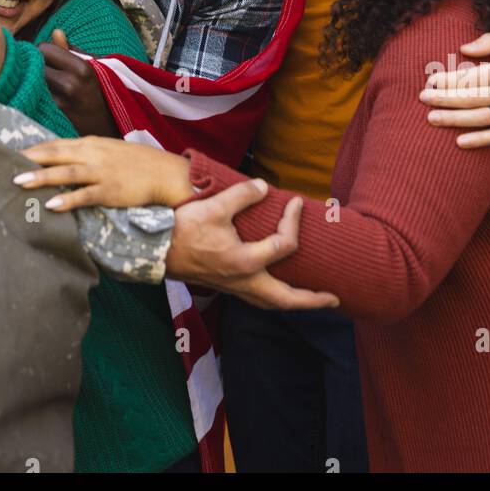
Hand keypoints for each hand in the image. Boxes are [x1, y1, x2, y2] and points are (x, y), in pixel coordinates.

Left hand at [14, 134, 194, 208]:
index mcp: (90, 144)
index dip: (33, 149)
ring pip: (66, 172)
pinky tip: (52, 205)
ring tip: (19, 182)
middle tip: (3, 164)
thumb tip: (60, 161)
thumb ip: (84, 155)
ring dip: (41, 177)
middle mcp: (92, 154)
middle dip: (29, 159)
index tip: (10, 153)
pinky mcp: (110, 190)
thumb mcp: (107, 151)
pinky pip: (85, 195)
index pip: (56, 144)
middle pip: (55, 154)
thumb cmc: (134, 162)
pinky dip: (68, 199)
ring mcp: (101, 172)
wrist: (163, 171)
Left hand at [38, 33, 118, 136]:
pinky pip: (29, 97)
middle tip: (42, 72)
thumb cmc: (99, 94)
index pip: (44, 47)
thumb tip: (56, 31)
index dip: (43, 51)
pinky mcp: (50, 118)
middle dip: (34, 65)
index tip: (47, 59)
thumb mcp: (93, 68)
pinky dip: (30, 94)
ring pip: (28, 80)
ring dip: (30, 80)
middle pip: (33, 63)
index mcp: (82, 68)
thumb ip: (71, 50)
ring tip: (41, 84)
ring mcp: (59, 103)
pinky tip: (38, 97)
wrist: (107, 129)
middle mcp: (70, 85)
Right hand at [166, 182, 339, 309]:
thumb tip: (264, 186)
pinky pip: (258, 299)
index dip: (294, 220)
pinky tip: (276, 288)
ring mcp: (234, 288)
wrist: (155, 249)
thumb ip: (243, 195)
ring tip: (311, 300)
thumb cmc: (184, 228)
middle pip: (286, 300)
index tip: (296, 201)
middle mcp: (244, 281)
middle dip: (312, 300)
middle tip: (334, 299)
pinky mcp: (226, 287)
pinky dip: (274, 298)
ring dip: (294, 303)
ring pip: (271, 304)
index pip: (284, 244)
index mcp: (245, 262)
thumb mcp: (215, 206)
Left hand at [419, 30, 489, 146]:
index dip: (450, 79)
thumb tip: (463, 48)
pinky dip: (481, 141)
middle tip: (423, 98)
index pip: (474, 76)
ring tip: (432, 118)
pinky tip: (460, 141)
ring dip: (455, 119)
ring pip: (484, 118)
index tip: (431, 80)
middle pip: (474, 97)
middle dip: (445, 98)